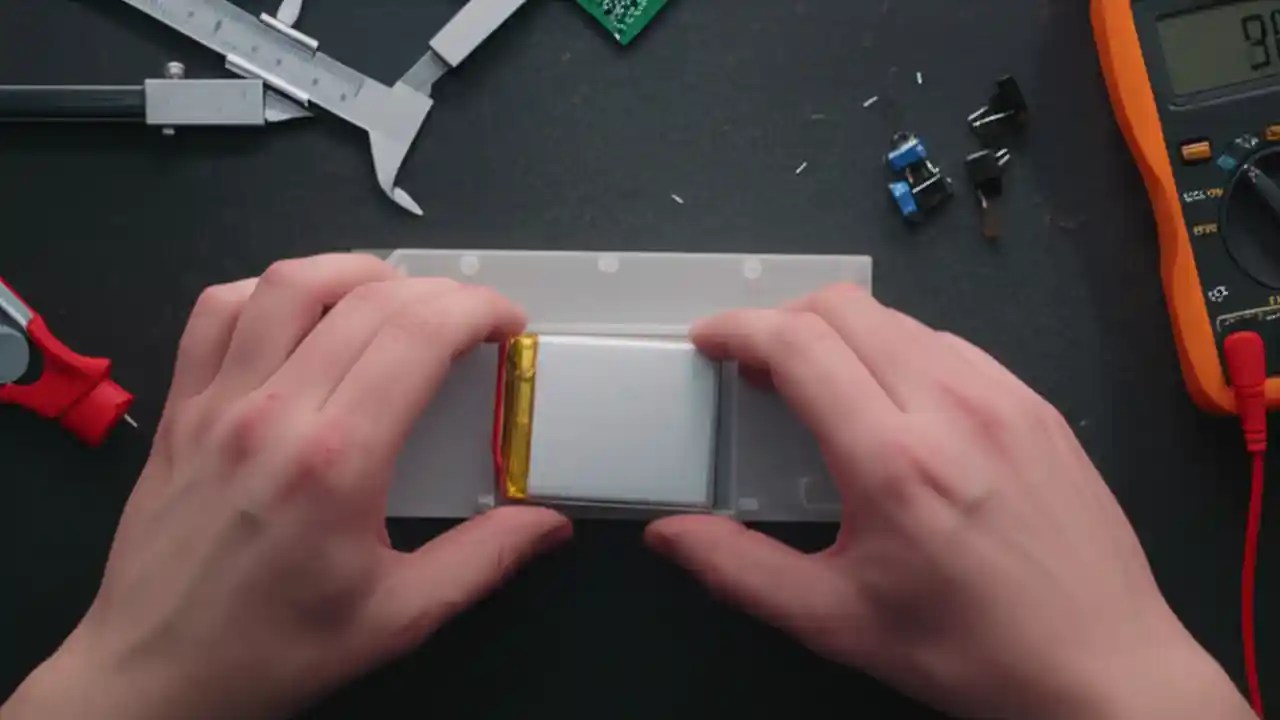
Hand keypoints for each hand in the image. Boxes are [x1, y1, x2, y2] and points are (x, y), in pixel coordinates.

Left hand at [4, 255, 570, 719]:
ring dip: (357, 272)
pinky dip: (268, 290)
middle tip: (472, 321)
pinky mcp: (181, 408)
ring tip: (397, 296)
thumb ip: (484, 559)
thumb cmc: (273, 650)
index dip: (477, 310)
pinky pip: (216, 311)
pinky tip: (302, 313)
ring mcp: (218, 403)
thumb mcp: (398, 616)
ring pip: (289, 283)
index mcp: (337, 461)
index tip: (506, 326)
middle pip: (368, 299)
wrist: (156, 676)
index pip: (418, 334)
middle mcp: (273, 413)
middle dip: (439, 292)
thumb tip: (549, 524)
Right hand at [647, 285, 1251, 719]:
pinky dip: (901, 351)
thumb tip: (670, 534)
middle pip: (844, 308)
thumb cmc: (969, 649)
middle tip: (755, 365)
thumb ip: (740, 570)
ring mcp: (1004, 397)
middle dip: (782, 319)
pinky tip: (894, 402)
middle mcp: (952, 407)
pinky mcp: (1037, 404)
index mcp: (894, 461)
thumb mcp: (838, 621)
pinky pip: (951, 345)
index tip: (710, 340)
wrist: (1104, 667)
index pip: (799, 345)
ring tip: (821, 385)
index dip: (739, 329)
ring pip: (899, 320)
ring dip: (842, 333)